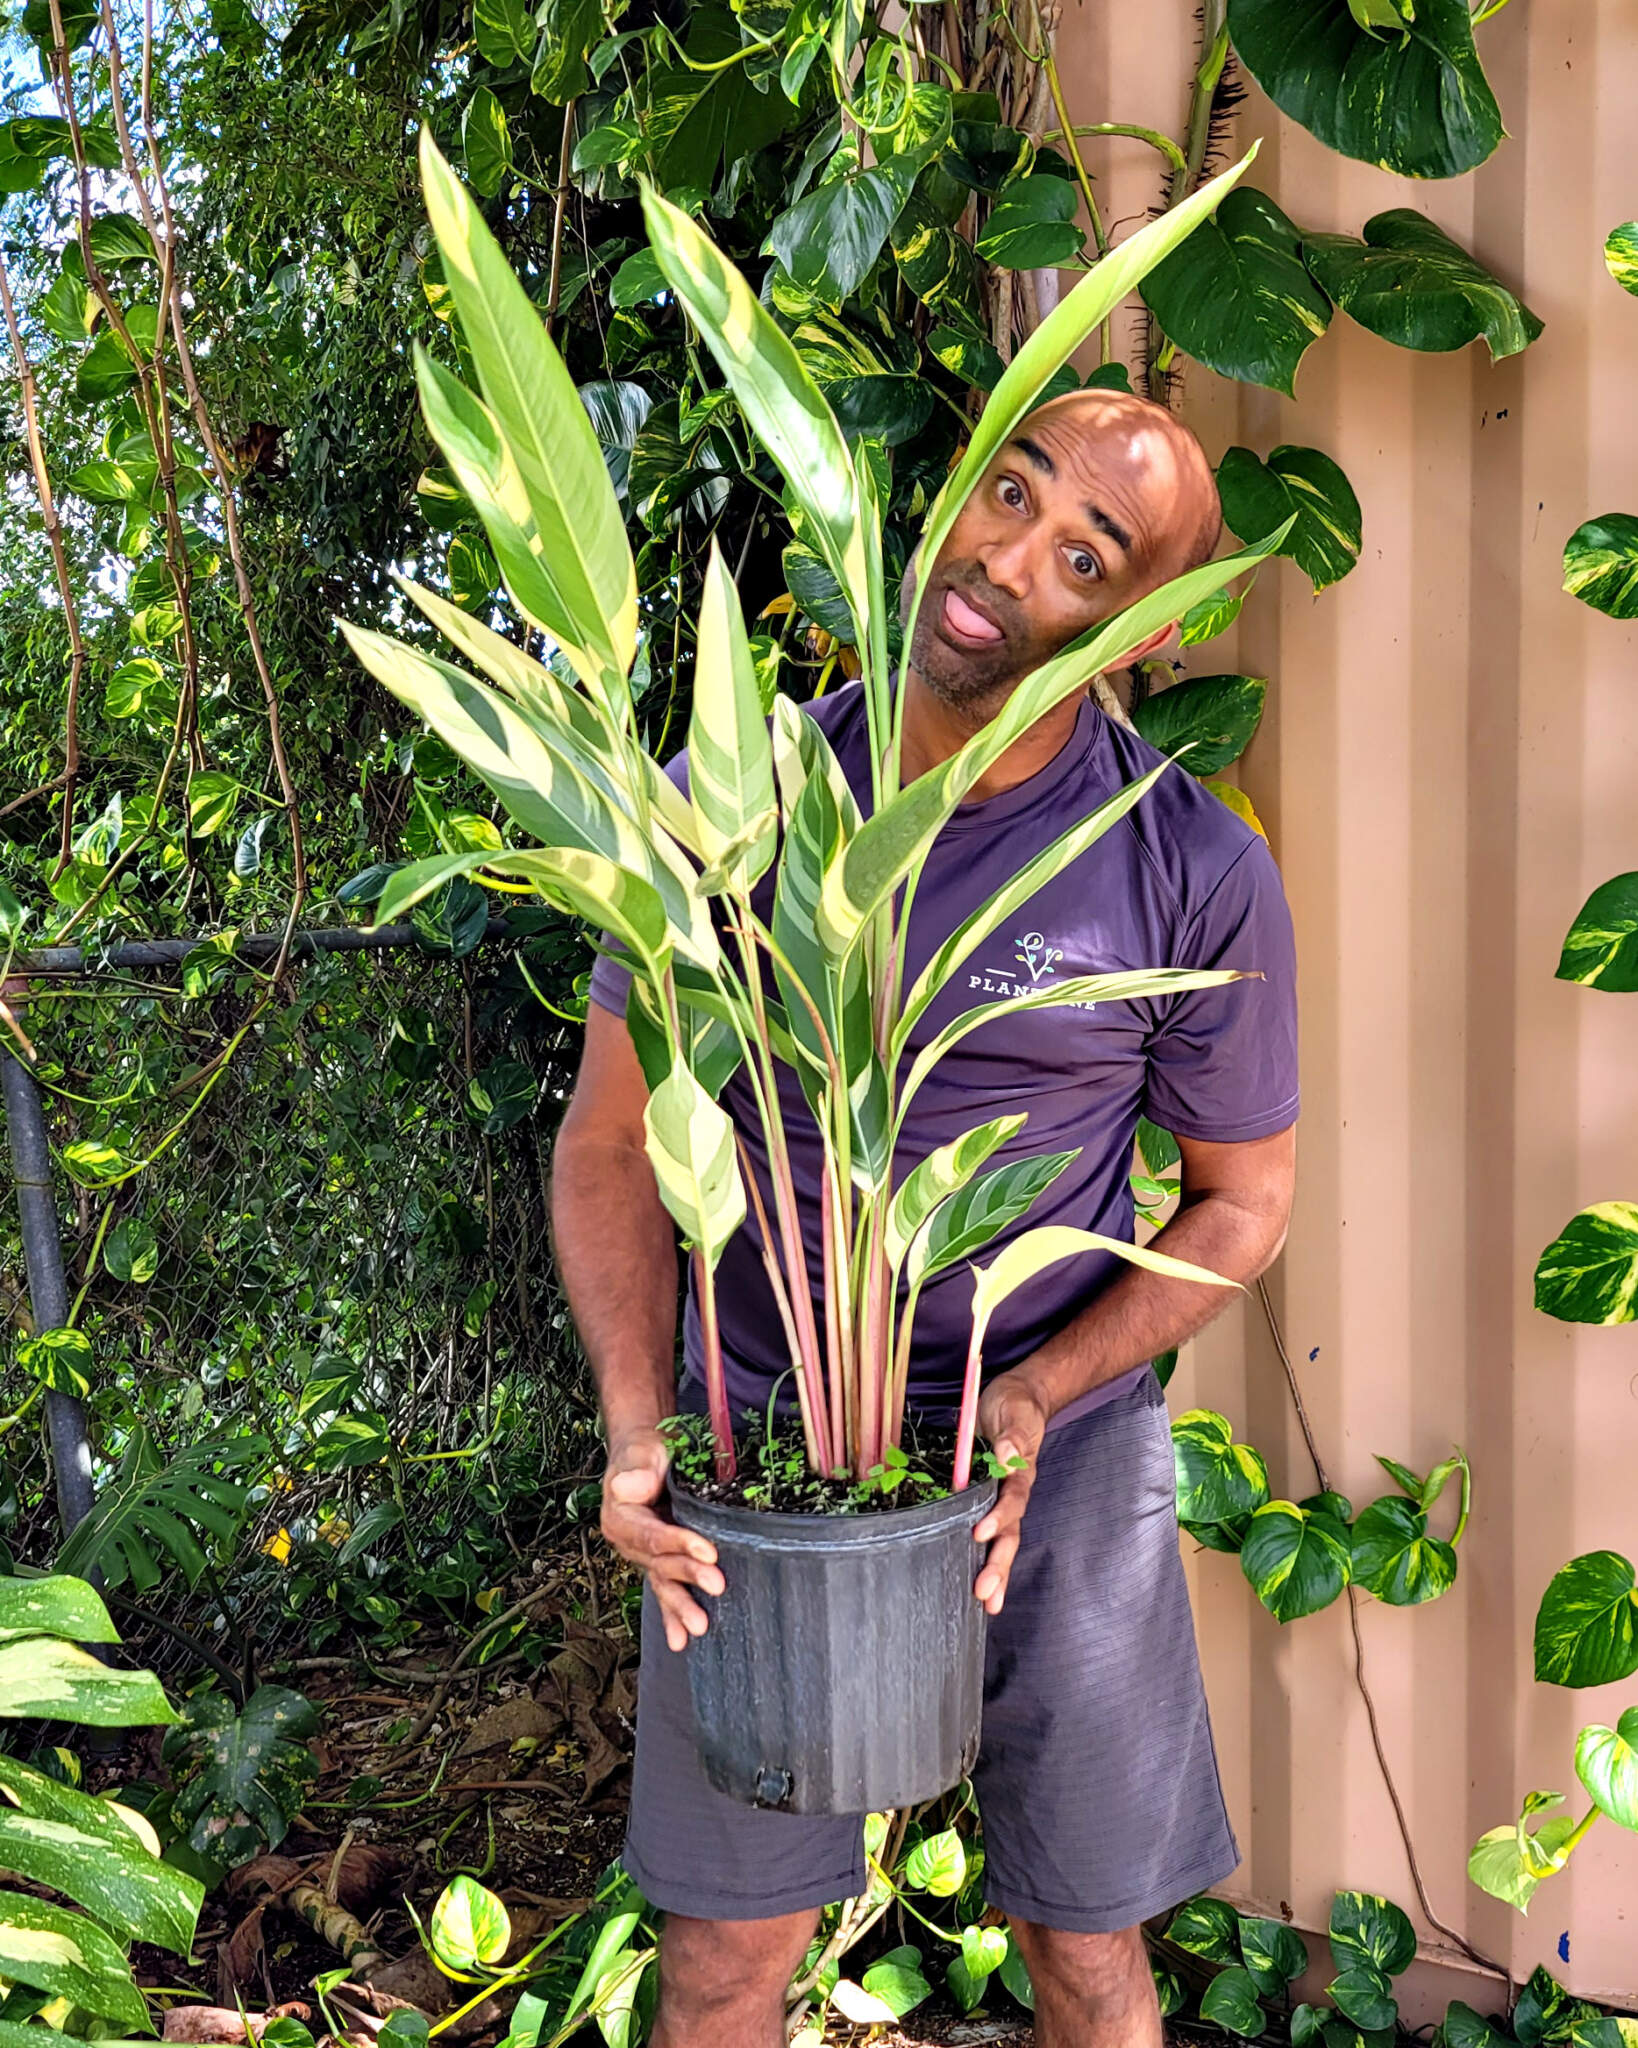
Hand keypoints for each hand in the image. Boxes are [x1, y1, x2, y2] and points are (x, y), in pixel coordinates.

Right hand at [600, 1427, 724, 1650]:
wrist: (644, 1454)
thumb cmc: (645, 1451)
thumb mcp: (641, 1451)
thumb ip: (636, 1469)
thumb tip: (627, 1486)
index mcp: (620, 1518)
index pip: (652, 1535)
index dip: (679, 1543)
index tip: (710, 1551)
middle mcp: (628, 1542)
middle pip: (660, 1563)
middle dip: (689, 1576)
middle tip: (718, 1586)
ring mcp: (643, 1555)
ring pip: (663, 1583)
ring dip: (681, 1606)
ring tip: (700, 1627)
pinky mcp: (658, 1561)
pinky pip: (665, 1589)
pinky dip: (671, 1615)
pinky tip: (681, 1640)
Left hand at [971, 1371, 1049, 1615]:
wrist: (1022, 1397)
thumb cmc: (1016, 1405)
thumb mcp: (1015, 1410)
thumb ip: (1013, 1433)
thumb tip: (1006, 1455)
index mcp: (1020, 1472)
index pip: (1012, 1500)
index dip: (998, 1517)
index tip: (980, 1533)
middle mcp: (1012, 1491)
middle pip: (1009, 1533)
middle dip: (998, 1565)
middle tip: (984, 1594)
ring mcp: (1001, 1497)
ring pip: (1001, 1540)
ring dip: (994, 1571)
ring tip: (986, 1604)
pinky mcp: (987, 1497)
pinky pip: (985, 1529)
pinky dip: (980, 1555)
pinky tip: (968, 1579)